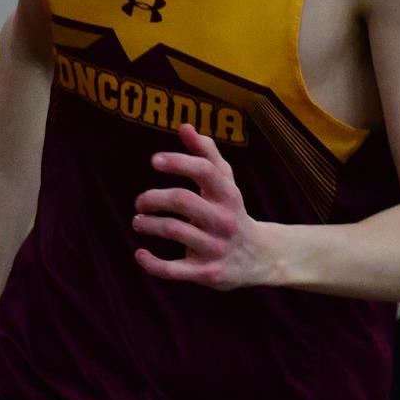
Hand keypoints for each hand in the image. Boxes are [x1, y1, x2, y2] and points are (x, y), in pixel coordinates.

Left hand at [131, 124, 273, 289]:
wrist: (261, 257)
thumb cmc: (233, 212)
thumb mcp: (226, 183)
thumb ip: (206, 154)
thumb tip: (184, 127)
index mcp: (228, 195)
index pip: (204, 170)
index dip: (178, 162)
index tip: (154, 161)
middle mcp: (224, 220)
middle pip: (183, 200)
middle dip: (154, 198)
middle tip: (140, 202)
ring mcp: (216, 247)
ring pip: (175, 230)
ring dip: (149, 224)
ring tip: (138, 221)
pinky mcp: (207, 273)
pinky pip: (174, 270)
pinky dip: (152, 263)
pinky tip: (140, 254)